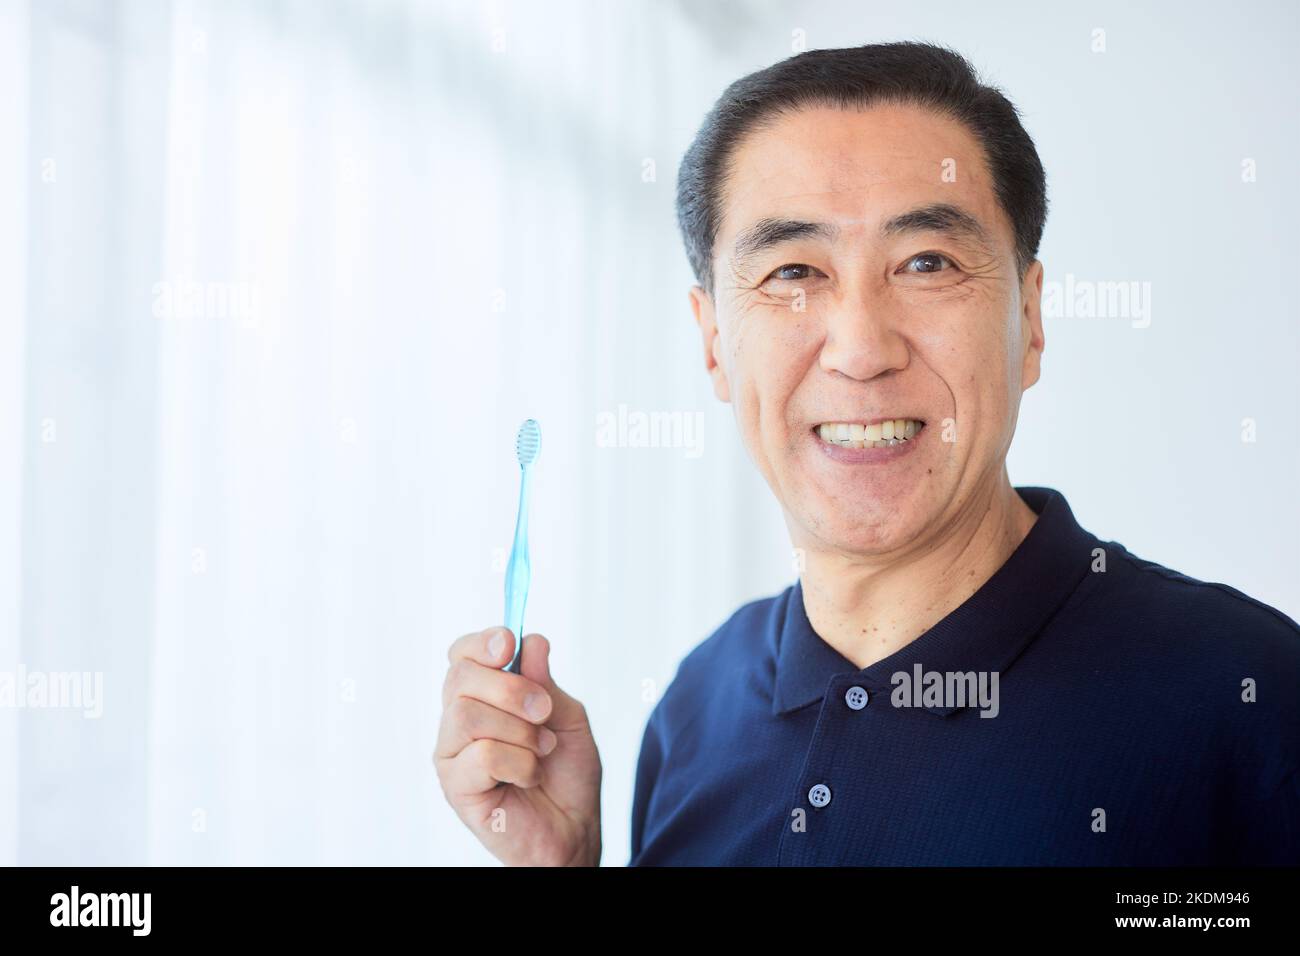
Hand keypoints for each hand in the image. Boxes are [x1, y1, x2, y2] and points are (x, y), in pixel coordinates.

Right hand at [435, 627, 601, 865]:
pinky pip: (482, 754)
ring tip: (542, 752)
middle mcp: (458, 721)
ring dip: (520, 731)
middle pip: (460, 676)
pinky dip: (519, 763)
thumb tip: (530, 640)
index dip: (481, 643)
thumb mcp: (566, 716)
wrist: (574, 829)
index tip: (508, 644)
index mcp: (481, 697)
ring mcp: (452, 754)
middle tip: (545, 712)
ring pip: (467, 714)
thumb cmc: (566, 774)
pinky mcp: (455, 787)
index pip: (461, 655)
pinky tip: (529, 778)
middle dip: (512, 688)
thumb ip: (544, 681)